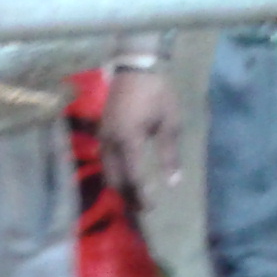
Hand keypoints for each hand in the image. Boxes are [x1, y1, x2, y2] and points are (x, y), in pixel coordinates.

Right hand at [99, 66, 182, 210]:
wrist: (135, 67)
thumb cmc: (157, 92)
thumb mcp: (169, 123)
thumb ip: (170, 154)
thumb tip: (173, 182)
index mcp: (128, 139)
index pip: (132, 176)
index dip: (141, 194)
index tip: (152, 208)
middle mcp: (110, 141)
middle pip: (115, 178)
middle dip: (127, 196)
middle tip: (142, 210)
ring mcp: (103, 135)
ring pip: (107, 170)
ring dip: (119, 186)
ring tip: (132, 198)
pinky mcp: (103, 131)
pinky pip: (104, 159)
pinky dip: (113, 172)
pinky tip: (123, 177)